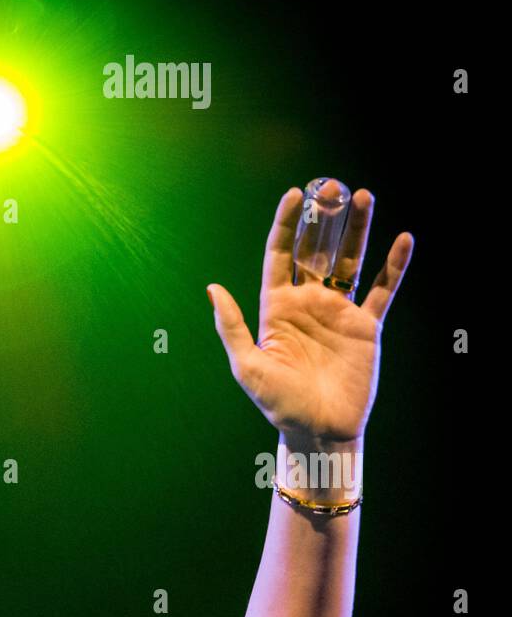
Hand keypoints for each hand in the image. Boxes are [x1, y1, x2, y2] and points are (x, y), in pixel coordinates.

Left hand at [208, 187, 413, 443]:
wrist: (318, 430)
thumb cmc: (278, 404)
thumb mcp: (247, 365)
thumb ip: (232, 325)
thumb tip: (212, 287)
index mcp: (277, 309)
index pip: (280, 256)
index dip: (285, 225)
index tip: (293, 194)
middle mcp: (308, 305)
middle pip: (316, 251)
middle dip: (324, 219)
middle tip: (333, 186)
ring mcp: (338, 313)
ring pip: (349, 261)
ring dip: (357, 230)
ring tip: (363, 196)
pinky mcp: (365, 326)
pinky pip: (382, 289)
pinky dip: (395, 265)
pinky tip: (403, 239)